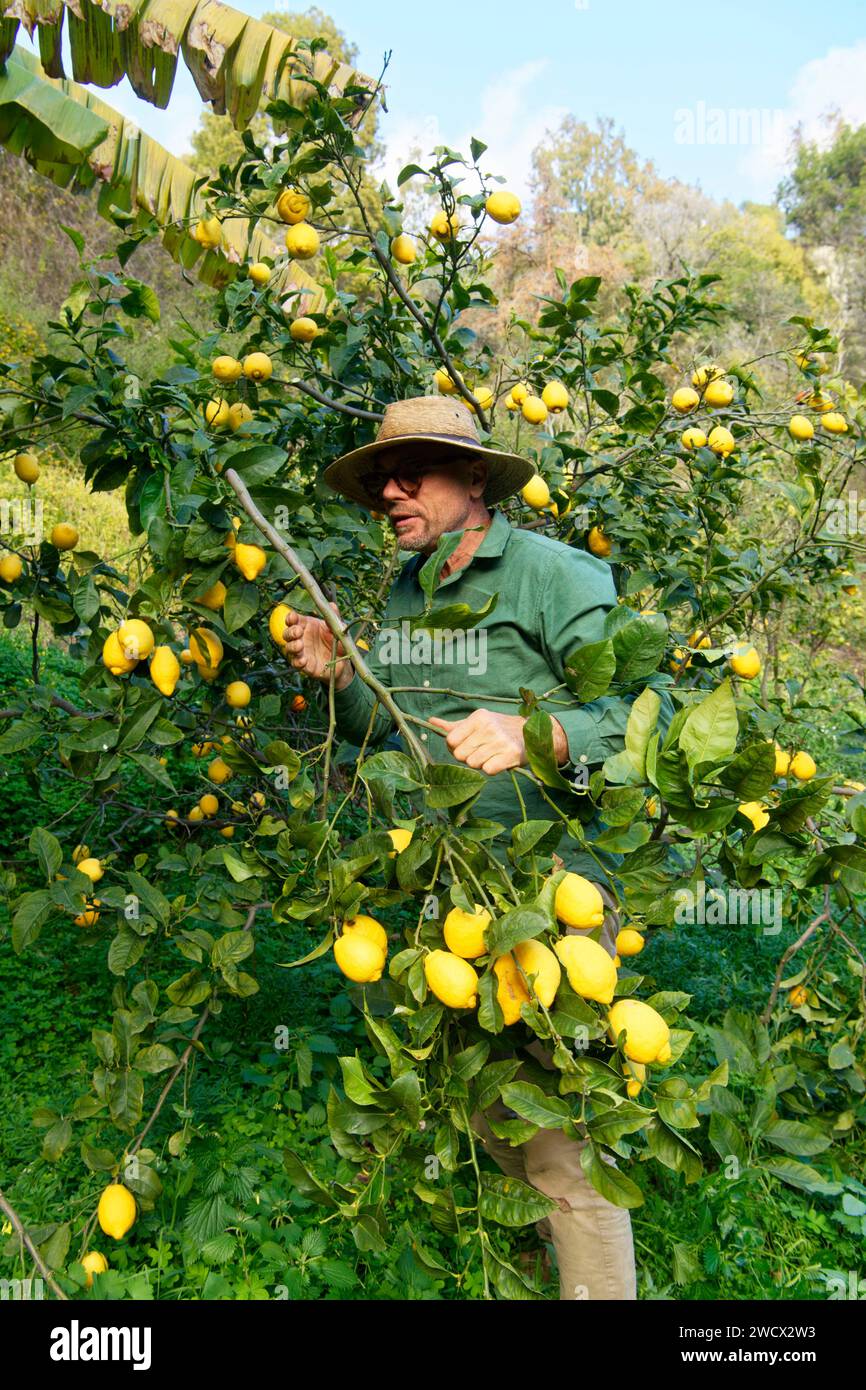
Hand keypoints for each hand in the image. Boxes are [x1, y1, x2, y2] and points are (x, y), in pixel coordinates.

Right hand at [281, 603, 352, 688]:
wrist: (345, 661)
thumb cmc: (338, 641)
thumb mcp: (338, 628)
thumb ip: (334, 618)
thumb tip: (332, 606)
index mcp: (307, 625)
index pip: (293, 620)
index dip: (290, 618)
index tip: (293, 617)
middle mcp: (301, 638)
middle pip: (287, 633)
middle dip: (290, 632)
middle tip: (298, 631)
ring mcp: (301, 652)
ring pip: (289, 648)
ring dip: (292, 646)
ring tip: (300, 645)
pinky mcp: (305, 665)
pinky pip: (296, 663)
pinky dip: (297, 662)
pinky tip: (303, 660)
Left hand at [428, 710, 569, 775]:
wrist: (533, 733)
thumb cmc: (499, 728)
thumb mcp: (478, 722)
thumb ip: (454, 726)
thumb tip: (431, 722)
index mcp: (478, 717)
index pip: (450, 740)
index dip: (455, 747)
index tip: (466, 745)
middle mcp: (489, 727)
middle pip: (460, 755)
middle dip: (468, 757)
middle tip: (481, 751)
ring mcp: (500, 741)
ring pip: (473, 764)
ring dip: (480, 764)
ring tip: (491, 755)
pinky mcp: (511, 755)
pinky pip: (488, 770)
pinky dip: (492, 768)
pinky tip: (499, 760)